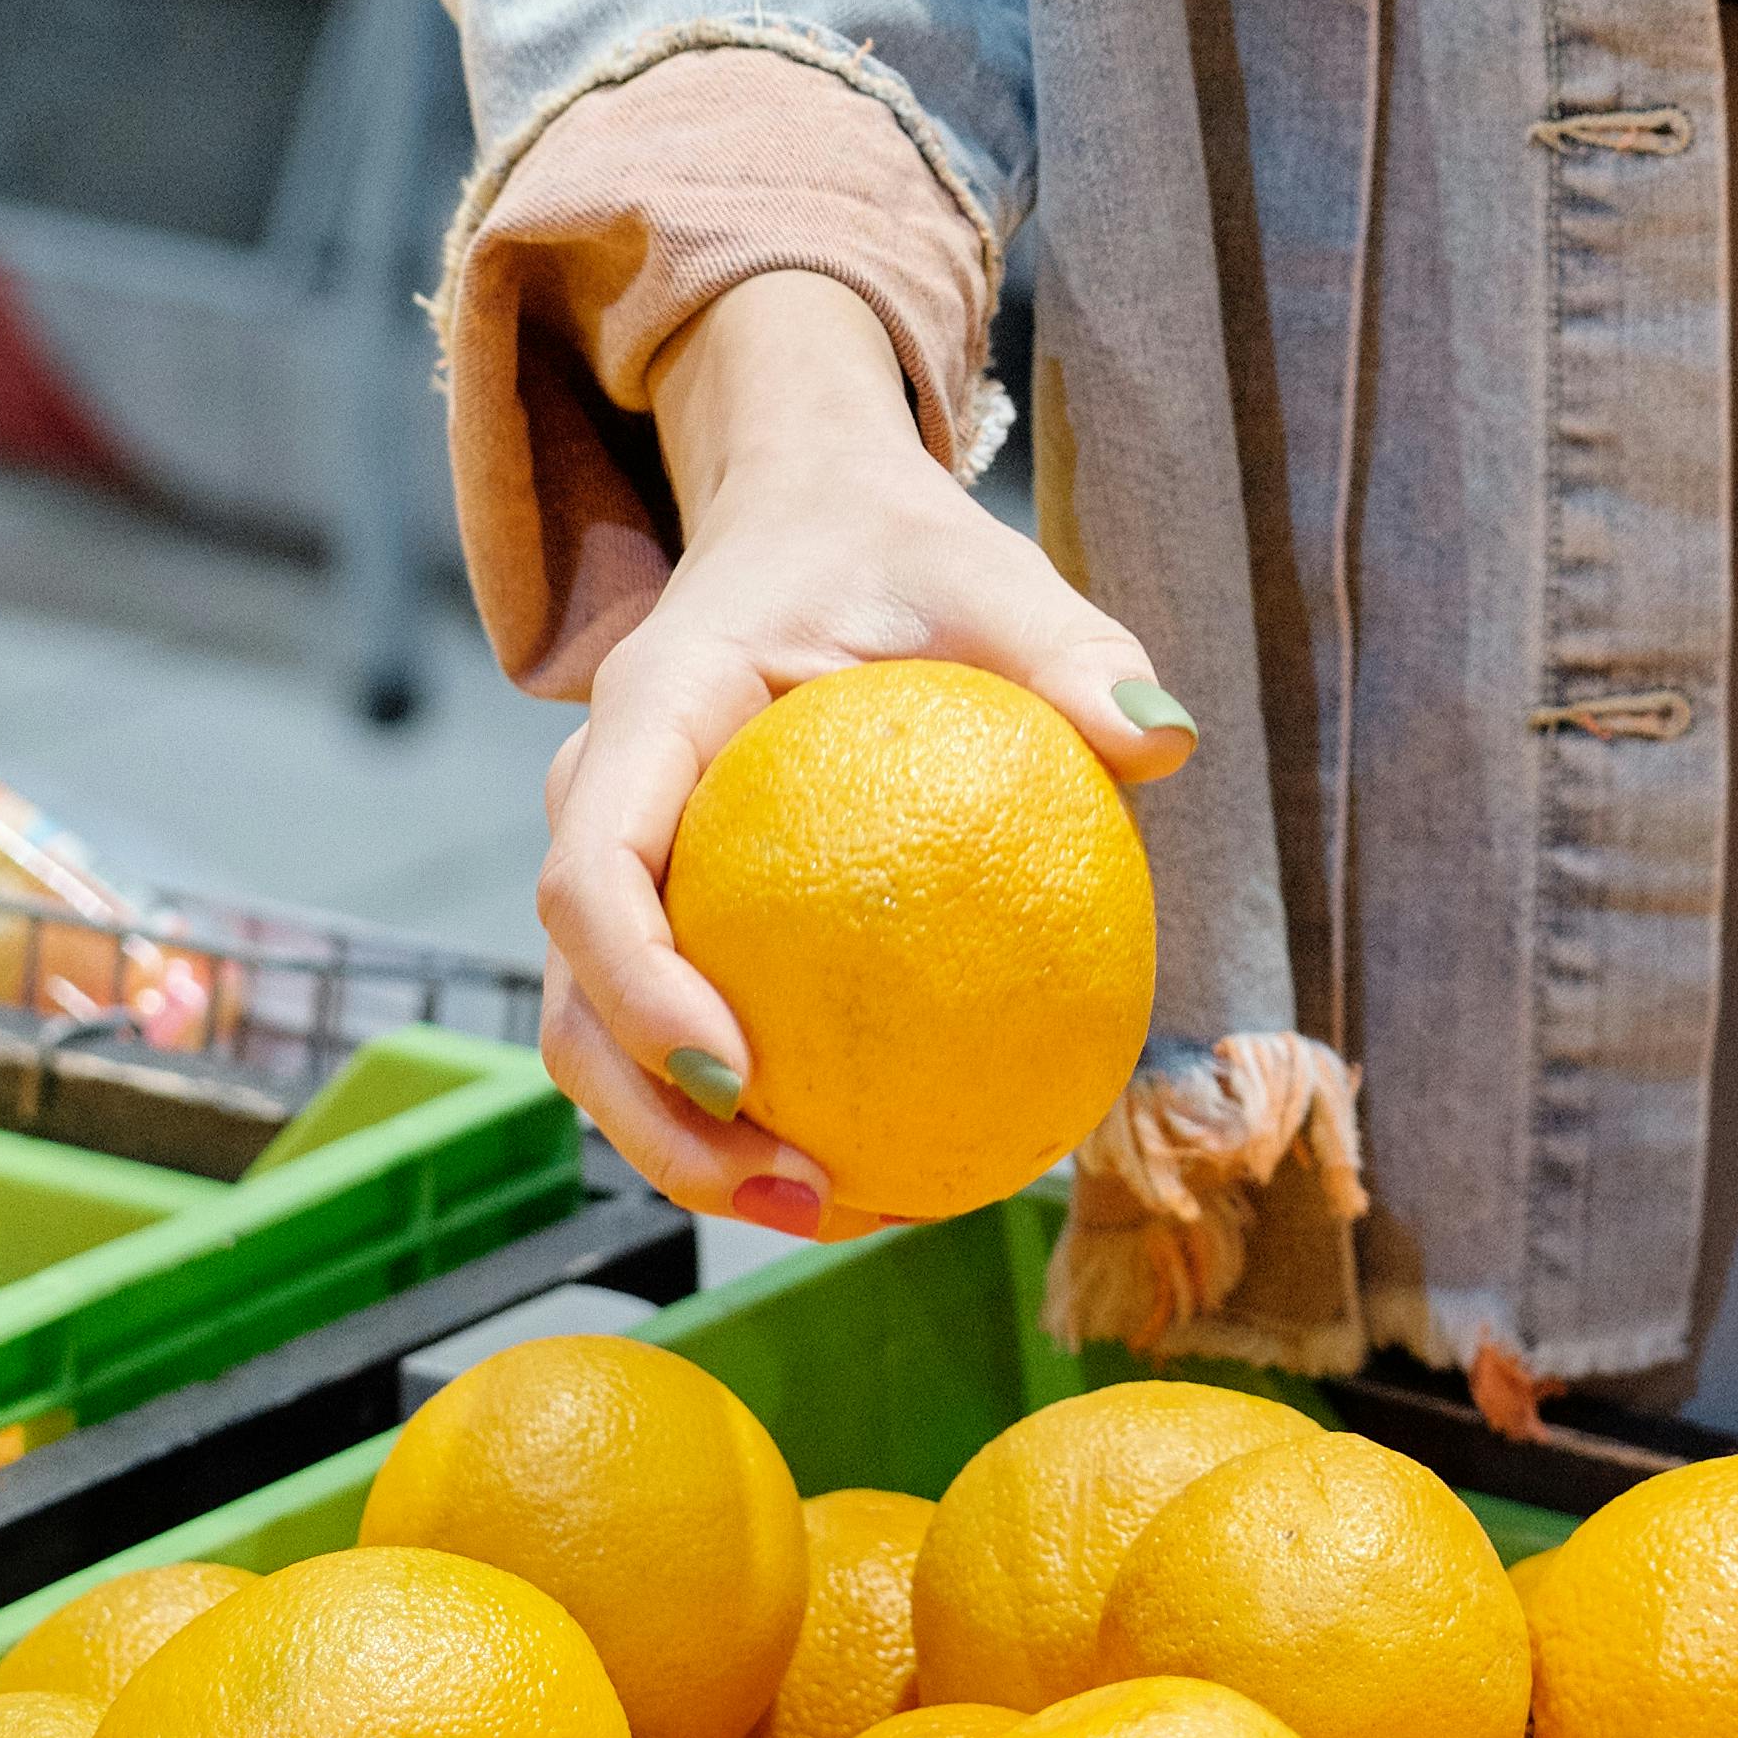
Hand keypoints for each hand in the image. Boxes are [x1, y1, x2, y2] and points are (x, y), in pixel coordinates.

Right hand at [533, 269, 1189, 1229]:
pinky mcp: (666, 917)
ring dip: (686, 1152)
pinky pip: (680, 1032)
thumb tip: (1164, 744)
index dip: (638, 985)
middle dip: (656, 1123)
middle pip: (573, 997)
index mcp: (650, 710)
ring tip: (832, 1212)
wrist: (817, 525)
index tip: (739, 1071)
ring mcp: (624, 871)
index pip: (590, 868)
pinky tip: (874, 1165)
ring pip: (604, 1043)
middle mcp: (601, 800)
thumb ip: (1072, 654)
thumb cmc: (907, 555)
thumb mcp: (995, 580)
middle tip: (801, 1191)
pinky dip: (743, 1113)